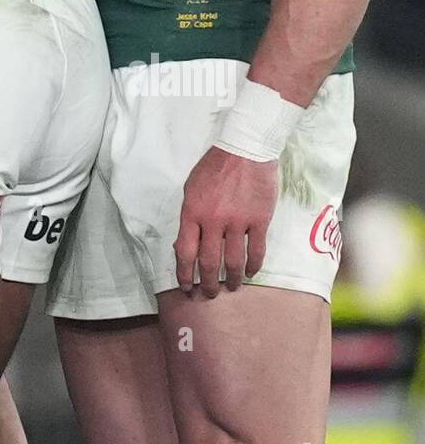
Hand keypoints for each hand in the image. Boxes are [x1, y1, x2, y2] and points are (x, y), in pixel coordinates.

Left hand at [174, 146, 277, 295]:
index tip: (186, 286)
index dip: (184, 274)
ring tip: (231, 287)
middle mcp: (214, 220)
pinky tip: (251, 273)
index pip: (185, 252)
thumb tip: (186, 245)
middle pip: (209, 262)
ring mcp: (238, 221)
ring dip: (232, 279)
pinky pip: (257, 251)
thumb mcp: (191, 188)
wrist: (245, 149)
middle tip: (209, 294)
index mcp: (192, 211)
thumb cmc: (214, 167)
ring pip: (234, 262)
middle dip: (208, 284)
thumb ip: (189, 216)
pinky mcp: (260, 220)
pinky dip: (254, 266)